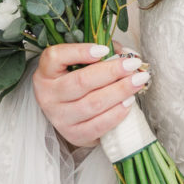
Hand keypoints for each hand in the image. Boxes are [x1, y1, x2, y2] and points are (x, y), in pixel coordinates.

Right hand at [31, 43, 151, 147]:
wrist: (70, 112)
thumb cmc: (79, 79)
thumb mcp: (82, 62)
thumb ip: (102, 53)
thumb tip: (128, 55)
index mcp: (46, 72)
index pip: (55, 57)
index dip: (80, 52)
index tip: (104, 49)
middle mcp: (48, 95)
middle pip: (81, 82)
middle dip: (112, 72)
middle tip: (133, 65)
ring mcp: (59, 117)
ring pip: (92, 104)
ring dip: (119, 91)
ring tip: (138, 81)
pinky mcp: (73, 134)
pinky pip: (97, 126)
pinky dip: (116, 113)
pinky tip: (129, 101)